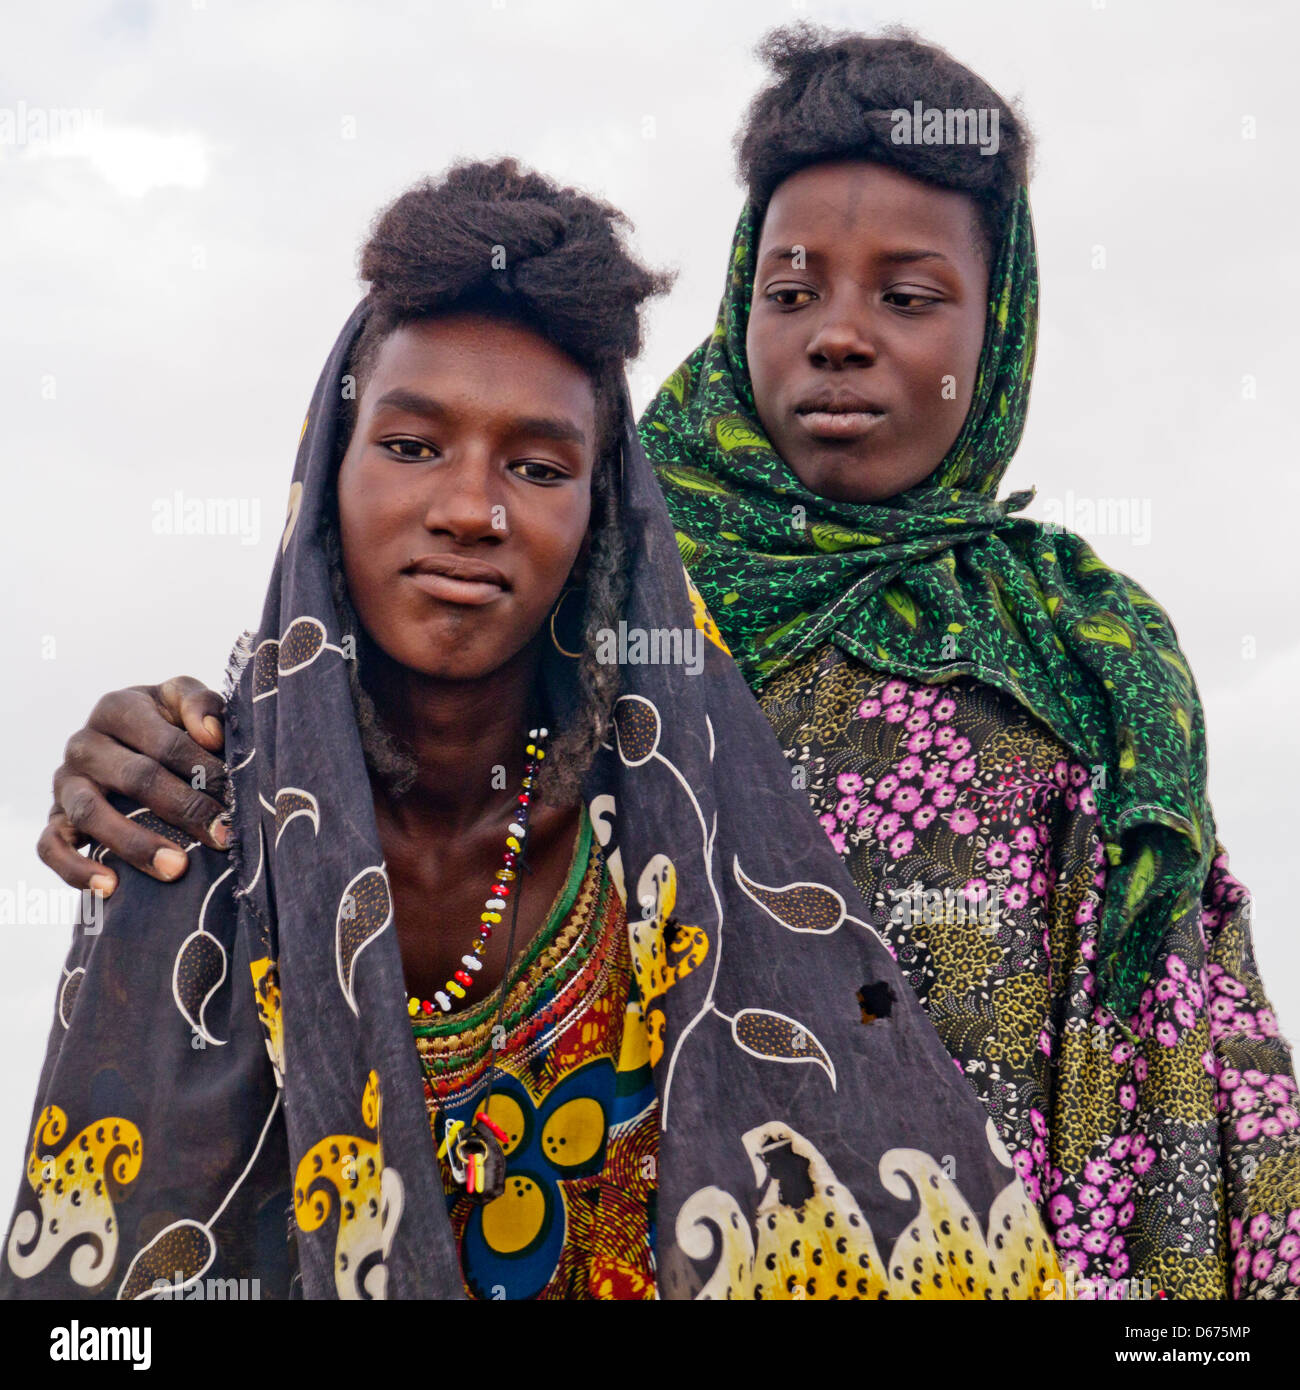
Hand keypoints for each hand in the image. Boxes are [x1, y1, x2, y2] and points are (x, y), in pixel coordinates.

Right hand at [37, 677, 230, 895]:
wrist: (130, 746)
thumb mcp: (185, 700)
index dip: (204, 770)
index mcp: (118, 708)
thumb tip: (211, 733)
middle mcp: (84, 743)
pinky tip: (110, 888)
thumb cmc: (169, 723)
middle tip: (222, 836)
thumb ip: (202, 703)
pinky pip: (51, 847)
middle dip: (183, 810)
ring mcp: (65, 782)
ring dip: (135, 844)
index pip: (166, 742)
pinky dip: (76, 869)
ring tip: (177, 869)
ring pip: (91, 813)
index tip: (235, 798)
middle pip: (135, 778)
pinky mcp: (54, 817)